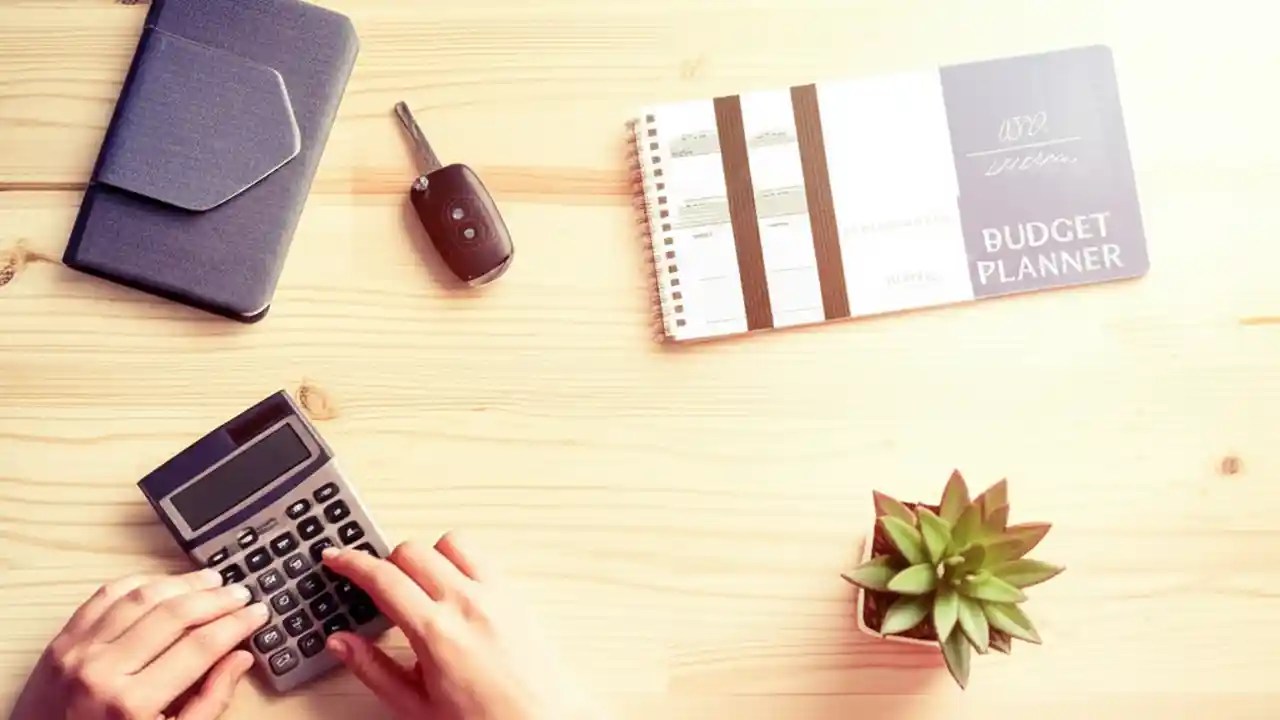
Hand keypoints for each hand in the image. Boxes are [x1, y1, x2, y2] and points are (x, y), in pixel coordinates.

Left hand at [9, 569, 268, 719]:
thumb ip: (208, 703)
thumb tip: (240, 658)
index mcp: (133, 704)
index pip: (200, 647)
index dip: (236, 624)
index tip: (256, 613)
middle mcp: (103, 671)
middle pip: (174, 615)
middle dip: (216, 600)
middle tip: (241, 593)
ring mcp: (78, 652)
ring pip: (142, 597)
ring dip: (182, 583)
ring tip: (210, 581)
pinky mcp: (61, 642)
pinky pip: (105, 596)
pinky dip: (139, 582)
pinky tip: (163, 583)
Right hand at [321, 533, 602, 719]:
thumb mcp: (416, 706)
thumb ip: (373, 669)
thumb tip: (340, 642)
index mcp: (437, 632)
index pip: (383, 579)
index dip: (352, 563)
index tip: (336, 558)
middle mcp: (467, 603)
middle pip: (412, 551)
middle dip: (387, 562)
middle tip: (377, 586)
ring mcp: (496, 594)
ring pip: (450, 543)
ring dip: (428, 556)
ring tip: (420, 586)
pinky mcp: (516, 594)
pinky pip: (482, 556)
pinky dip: (460, 561)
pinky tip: (454, 588)